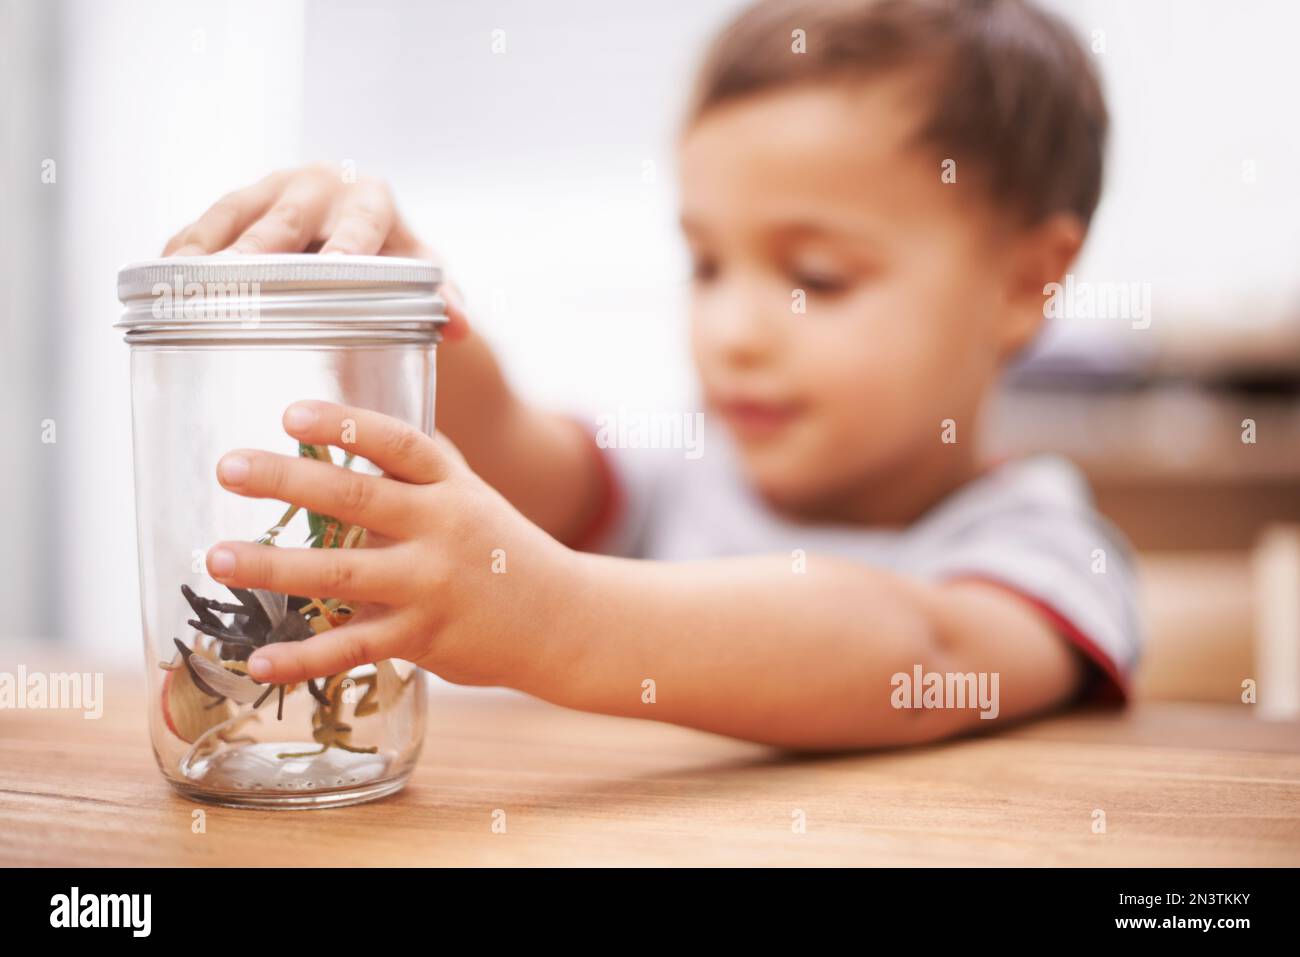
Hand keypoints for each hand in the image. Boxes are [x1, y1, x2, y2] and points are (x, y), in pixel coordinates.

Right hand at [162, 163, 466, 338]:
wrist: (359, 238)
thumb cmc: (392, 261)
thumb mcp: (419, 277)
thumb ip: (443, 299)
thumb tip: (458, 323)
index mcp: (368, 199)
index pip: (359, 223)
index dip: (347, 246)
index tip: (336, 270)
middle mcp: (315, 186)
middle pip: (286, 220)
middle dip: (260, 250)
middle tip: (237, 283)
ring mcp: (267, 192)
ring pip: (232, 216)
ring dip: (205, 249)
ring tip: (179, 282)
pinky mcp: (231, 209)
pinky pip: (199, 227)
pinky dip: (178, 252)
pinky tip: (157, 282)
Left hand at [204, 400, 577, 686]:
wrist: (562, 620)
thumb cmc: (503, 550)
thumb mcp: (473, 495)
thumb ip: (422, 466)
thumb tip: (356, 423)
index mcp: (452, 485)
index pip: (398, 444)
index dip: (345, 425)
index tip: (292, 412)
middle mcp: (442, 528)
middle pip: (358, 497)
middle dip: (288, 480)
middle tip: (228, 466)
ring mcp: (431, 584)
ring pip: (342, 573)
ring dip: (273, 566)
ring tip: (217, 557)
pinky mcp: (423, 637)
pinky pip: (353, 648)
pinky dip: (304, 657)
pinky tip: (259, 659)